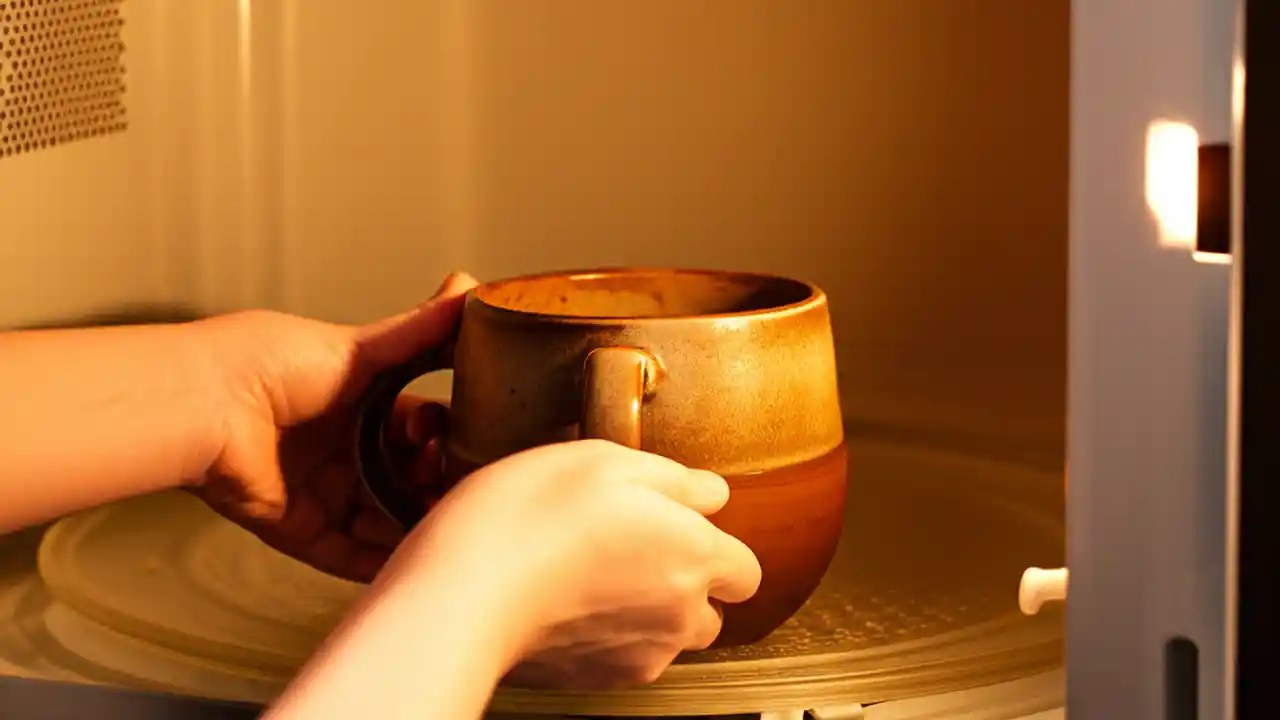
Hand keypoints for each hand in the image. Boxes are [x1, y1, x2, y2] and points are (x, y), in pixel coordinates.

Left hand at [191, 272, 479, 582]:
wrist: (211, 402)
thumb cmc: (276, 363)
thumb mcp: (361, 348)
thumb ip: (420, 329)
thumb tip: (469, 286)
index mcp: (358, 406)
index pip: (417, 430)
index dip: (442, 439)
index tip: (463, 441)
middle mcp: (342, 451)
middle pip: (405, 480)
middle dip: (436, 487)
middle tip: (460, 490)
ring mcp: (321, 493)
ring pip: (383, 522)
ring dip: (416, 529)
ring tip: (450, 532)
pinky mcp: (300, 530)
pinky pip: (347, 555)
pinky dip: (379, 564)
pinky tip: (412, 564)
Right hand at [375, 439, 762, 689]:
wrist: (463, 590)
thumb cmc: (530, 514)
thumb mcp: (607, 460)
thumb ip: (675, 479)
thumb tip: (711, 493)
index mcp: (696, 556)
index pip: (746, 570)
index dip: (715, 545)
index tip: (678, 527)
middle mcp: (680, 615)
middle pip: (709, 610)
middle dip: (683, 583)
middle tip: (630, 544)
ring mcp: (640, 654)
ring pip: (666, 636)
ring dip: (645, 610)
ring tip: (590, 569)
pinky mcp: (597, 678)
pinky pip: (622, 656)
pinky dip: (606, 633)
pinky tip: (566, 597)